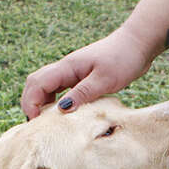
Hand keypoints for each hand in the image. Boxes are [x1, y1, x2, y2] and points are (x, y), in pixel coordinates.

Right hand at [20, 28, 155, 118]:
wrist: (138, 44)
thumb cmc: (123, 59)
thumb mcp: (104, 80)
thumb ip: (82, 93)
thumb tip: (62, 109)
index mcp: (67, 67)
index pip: (37, 83)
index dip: (31, 103)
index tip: (36, 122)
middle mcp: (65, 68)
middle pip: (35, 83)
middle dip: (30, 103)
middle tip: (37, 125)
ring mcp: (72, 72)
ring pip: (46, 86)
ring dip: (41, 103)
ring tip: (47, 123)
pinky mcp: (80, 76)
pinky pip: (59, 89)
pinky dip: (54, 101)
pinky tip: (63, 113)